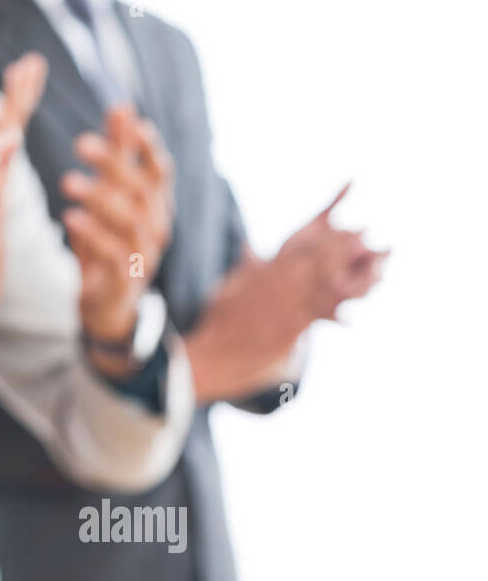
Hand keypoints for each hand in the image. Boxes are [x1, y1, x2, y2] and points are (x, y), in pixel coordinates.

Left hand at [60, 104, 174, 370]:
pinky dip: (92, 234)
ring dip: (99, 198)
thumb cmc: (109, 244)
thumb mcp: (112, 198)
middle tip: (80, 143)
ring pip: (130, 221)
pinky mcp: (126, 280)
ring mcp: (145, 256)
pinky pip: (113, 254)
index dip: (149, 148)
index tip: (132, 122)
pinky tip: (69, 217)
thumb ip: (119, 156)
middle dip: (114, 164)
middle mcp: (157, 228)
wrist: (107, 307)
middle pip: (142, 190)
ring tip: (67, 181)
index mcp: (156, 206)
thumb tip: (122, 107)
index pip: (161, 172)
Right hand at [185, 183, 387, 402]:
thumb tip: (248, 246)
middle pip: (316, 262)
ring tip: (371, 260)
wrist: (209, 353)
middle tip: (365, 233)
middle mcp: (277, 289)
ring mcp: (284, 309)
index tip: (345, 227)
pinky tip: (356, 302)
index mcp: (264, 276)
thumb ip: (245, 269)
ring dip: (348, 271)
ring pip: (321, 286)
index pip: (301, 251)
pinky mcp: (289, 330)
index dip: (326, 239)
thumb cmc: (215, 322)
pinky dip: (338, 306)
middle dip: (342, 247)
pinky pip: (317, 316)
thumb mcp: (228, 287)